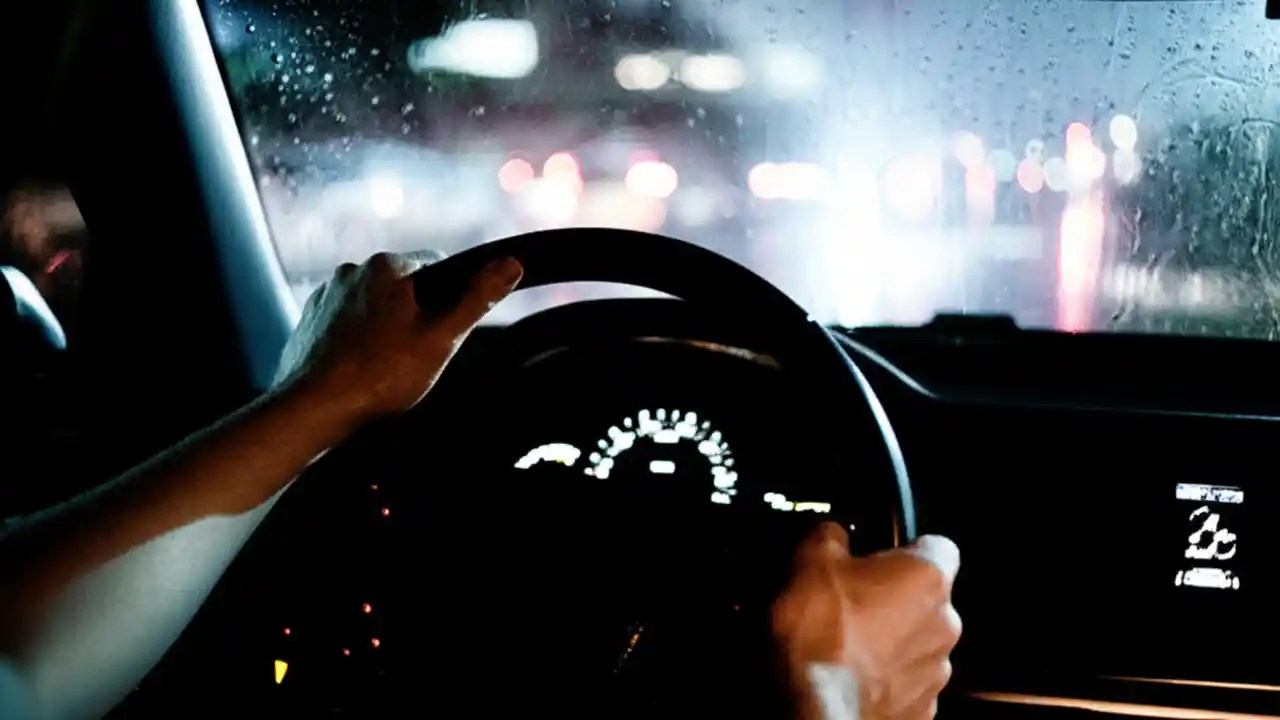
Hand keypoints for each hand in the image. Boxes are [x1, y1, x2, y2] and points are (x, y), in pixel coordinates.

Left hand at [273, 251, 522, 424]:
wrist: (315, 408)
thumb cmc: (382, 375)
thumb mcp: (442, 338)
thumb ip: (477, 298)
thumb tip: (511, 263)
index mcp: (387, 266)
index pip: (435, 266)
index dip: (447, 298)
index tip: (443, 329)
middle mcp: (352, 271)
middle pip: (402, 287)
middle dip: (412, 314)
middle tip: (415, 355)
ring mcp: (326, 295)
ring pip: (372, 306)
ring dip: (382, 327)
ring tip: (385, 367)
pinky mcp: (309, 321)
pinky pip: (344, 324)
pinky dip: (355, 341)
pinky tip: (360, 370)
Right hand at [773, 523, 960, 719]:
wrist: (819, 711)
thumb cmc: (821, 636)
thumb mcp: (810, 562)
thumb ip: (830, 537)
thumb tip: (834, 534)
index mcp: (926, 578)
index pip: (938, 546)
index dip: (906, 548)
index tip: (879, 556)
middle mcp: (944, 623)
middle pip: (926, 599)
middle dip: (893, 599)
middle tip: (851, 603)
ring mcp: (936, 671)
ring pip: (917, 643)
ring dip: (890, 641)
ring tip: (846, 645)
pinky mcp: (922, 709)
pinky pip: (906, 682)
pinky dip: (885, 679)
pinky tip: (852, 676)